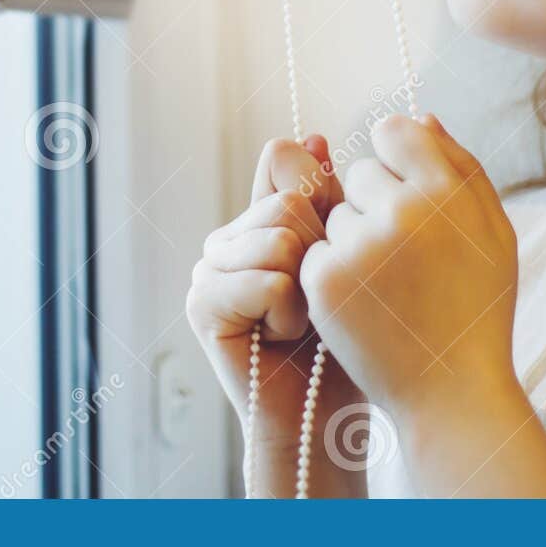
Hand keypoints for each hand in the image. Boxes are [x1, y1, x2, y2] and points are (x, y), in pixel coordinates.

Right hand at [186, 134, 366, 495]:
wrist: (323, 411)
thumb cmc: (342, 337)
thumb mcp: (344, 254)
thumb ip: (326, 199)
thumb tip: (314, 135)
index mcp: (258, 214)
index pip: (284, 159)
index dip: (321, 197)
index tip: (332, 242)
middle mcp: (228, 234)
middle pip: (287, 200)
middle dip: (320, 251)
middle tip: (318, 297)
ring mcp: (209, 266)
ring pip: (279, 239)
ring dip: (306, 287)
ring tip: (300, 319)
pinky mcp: (201, 302)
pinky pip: (265, 279)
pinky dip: (287, 311)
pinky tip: (281, 335)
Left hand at [298, 113, 522, 422]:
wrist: (452, 392)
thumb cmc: (478, 309)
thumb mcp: (493, 233)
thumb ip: (460, 166)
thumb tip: (421, 115)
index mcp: (448, 191)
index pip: (393, 130)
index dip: (397, 160)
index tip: (405, 195)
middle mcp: (404, 211)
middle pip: (359, 174)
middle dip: (373, 204)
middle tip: (402, 256)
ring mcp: (360, 246)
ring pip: (334, 215)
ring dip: (351, 240)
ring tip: (387, 287)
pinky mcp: (325, 280)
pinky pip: (314, 251)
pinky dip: (331, 273)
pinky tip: (364, 305)